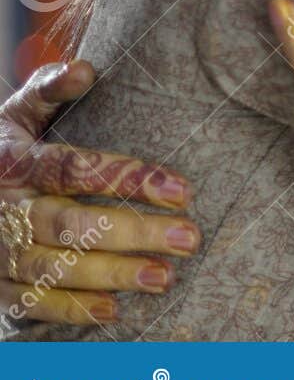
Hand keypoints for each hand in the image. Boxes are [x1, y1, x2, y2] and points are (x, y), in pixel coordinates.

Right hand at [0, 61, 201, 325]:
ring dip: (110, 274)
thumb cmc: (0, 150)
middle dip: (133, 232)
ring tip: (165, 277)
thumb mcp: (14, 115)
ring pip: (53, 266)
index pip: (77, 168)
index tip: (184, 190)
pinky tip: (112, 311)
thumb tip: (87, 68)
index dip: (130, 177)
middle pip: (71, 222)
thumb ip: (49, 90)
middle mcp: (2, 208)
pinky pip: (28, 302)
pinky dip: (68, 310)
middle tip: (189, 238)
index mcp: (12, 161)